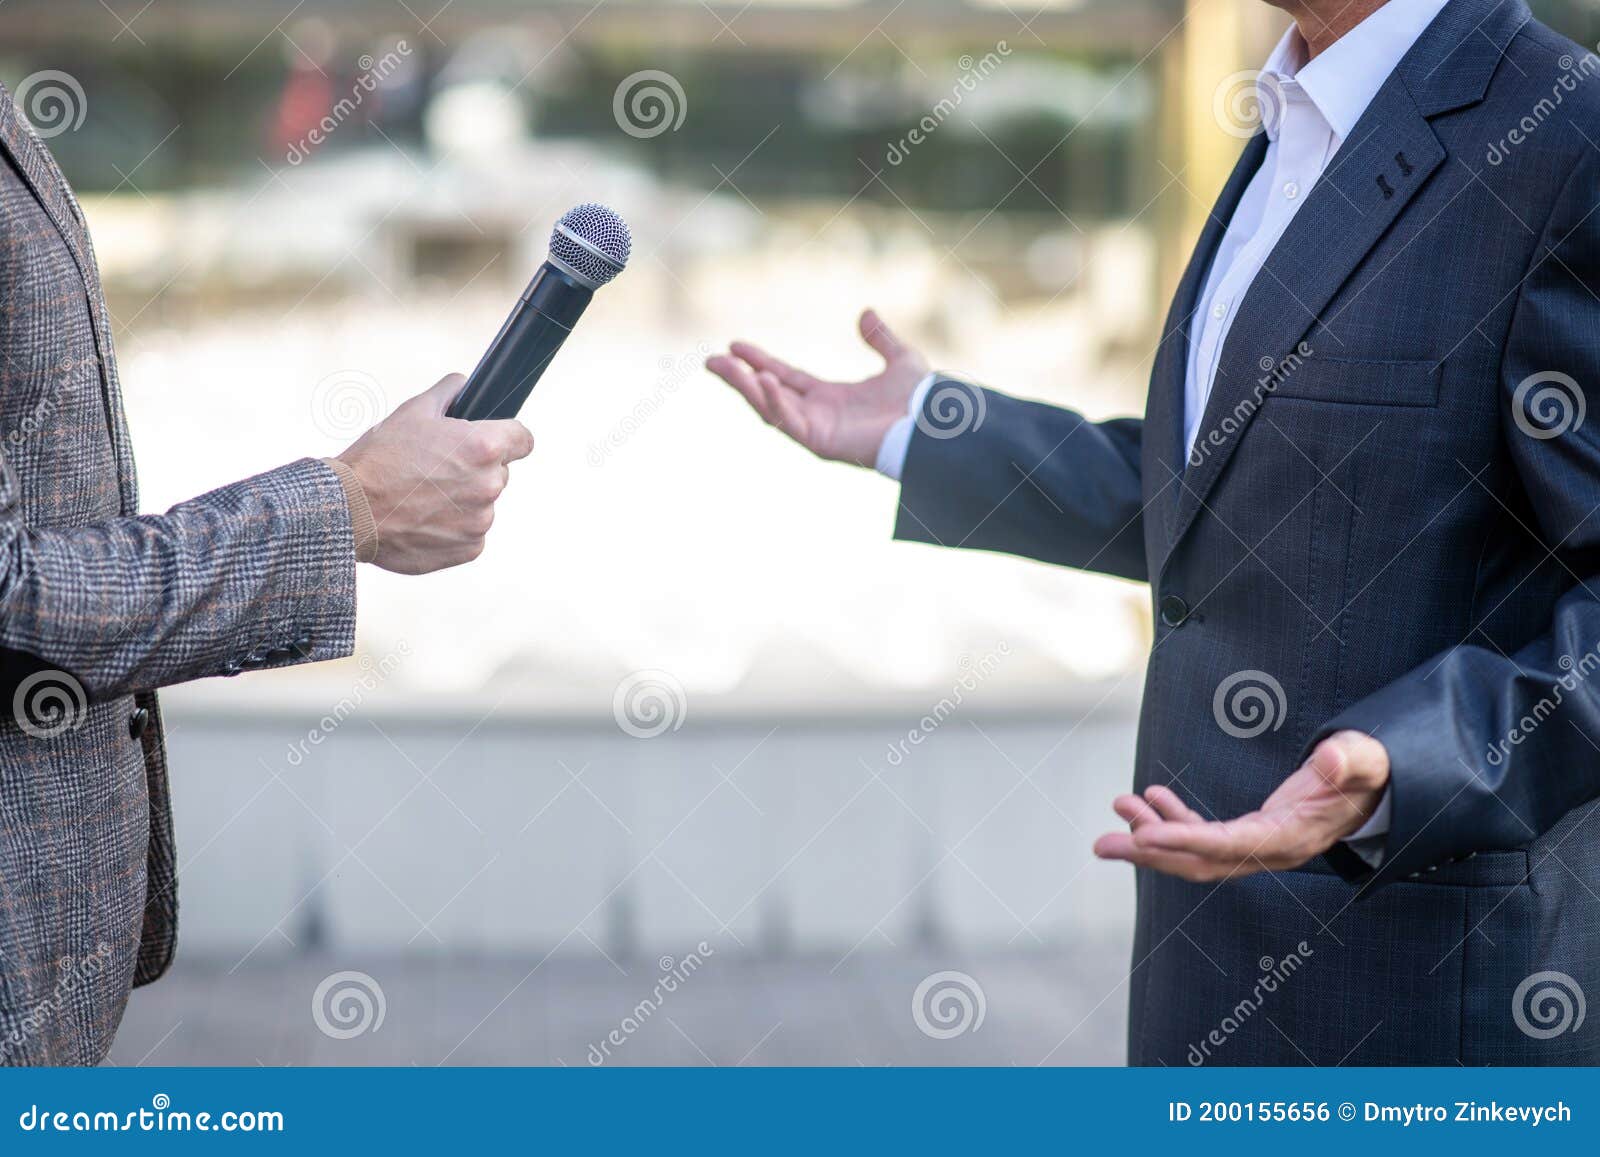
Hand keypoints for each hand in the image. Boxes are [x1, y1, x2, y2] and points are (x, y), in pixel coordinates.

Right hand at [337, 374, 533, 574]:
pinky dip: (452, 528)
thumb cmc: (379, 458)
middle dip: (475, 470)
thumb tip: (463, 384)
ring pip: (483, 504)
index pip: (524, 440)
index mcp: (484, 447)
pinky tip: (422, 520)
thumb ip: (448, 393)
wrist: (348, 510)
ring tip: (422, 497)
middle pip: (499, 472)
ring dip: (462, 501)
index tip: (495, 442)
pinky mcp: (469, 548)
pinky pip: (470, 533)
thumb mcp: (413, 411)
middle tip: (436, 470)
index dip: (509, 438)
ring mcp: (481, 520)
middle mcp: (490, 485)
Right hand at [706, 308, 928, 466]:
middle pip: (767, 395)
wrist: (934, 423)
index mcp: (830, 398)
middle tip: (710, 360)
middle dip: (738, 379)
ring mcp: (817, 430)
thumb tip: (866, 313)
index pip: (785, 377)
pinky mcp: (821, 442)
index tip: (735, 345)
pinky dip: (775, 401)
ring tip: (720, 366)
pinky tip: (763, 380)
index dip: (760, 361)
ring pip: (770, 409)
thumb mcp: (900, 359)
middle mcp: (818, 416)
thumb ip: (880, 339)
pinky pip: (790, 422)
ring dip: (744, 388)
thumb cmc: (921, 401)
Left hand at [1093, 730, 1390, 881]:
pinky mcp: (1250, 835)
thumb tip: (1330, 757)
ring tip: (1117, 807)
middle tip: (1101, 842)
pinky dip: (1173, 820)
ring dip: (1151, 834)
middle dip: (1150, 852)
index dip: (1186, 841)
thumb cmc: (1366, 774)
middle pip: (1201, 862)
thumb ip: (1350, 760)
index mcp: (1293, 838)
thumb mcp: (1366, 761)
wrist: (1374, 794)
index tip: (1145, 836)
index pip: (1231, 846)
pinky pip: (1203, 835)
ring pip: (1195, 852)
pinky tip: (1150, 799)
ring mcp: (1258, 847)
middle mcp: (1270, 851)